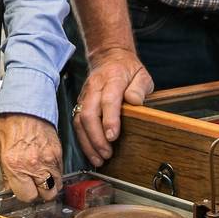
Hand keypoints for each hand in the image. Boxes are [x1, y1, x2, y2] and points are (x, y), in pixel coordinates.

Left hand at [0, 113, 62, 202]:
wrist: (24, 102)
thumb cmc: (9, 122)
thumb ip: (7, 174)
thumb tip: (10, 188)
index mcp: (15, 165)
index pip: (26, 196)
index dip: (24, 194)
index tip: (22, 189)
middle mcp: (34, 164)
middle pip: (46, 195)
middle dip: (39, 192)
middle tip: (33, 185)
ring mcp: (49, 158)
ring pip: (57, 185)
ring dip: (49, 184)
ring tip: (40, 176)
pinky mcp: (59, 152)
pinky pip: (61, 171)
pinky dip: (54, 172)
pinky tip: (46, 165)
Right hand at [73, 48, 152, 165]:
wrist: (109, 58)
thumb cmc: (128, 70)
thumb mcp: (141, 75)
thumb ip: (139, 88)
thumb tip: (134, 101)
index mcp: (112, 78)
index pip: (108, 100)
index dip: (109, 119)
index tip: (112, 136)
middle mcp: (95, 87)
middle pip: (89, 113)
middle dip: (96, 137)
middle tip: (107, 154)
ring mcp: (85, 95)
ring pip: (79, 120)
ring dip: (88, 142)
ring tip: (99, 159)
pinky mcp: (80, 103)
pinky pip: (77, 122)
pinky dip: (83, 139)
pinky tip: (91, 152)